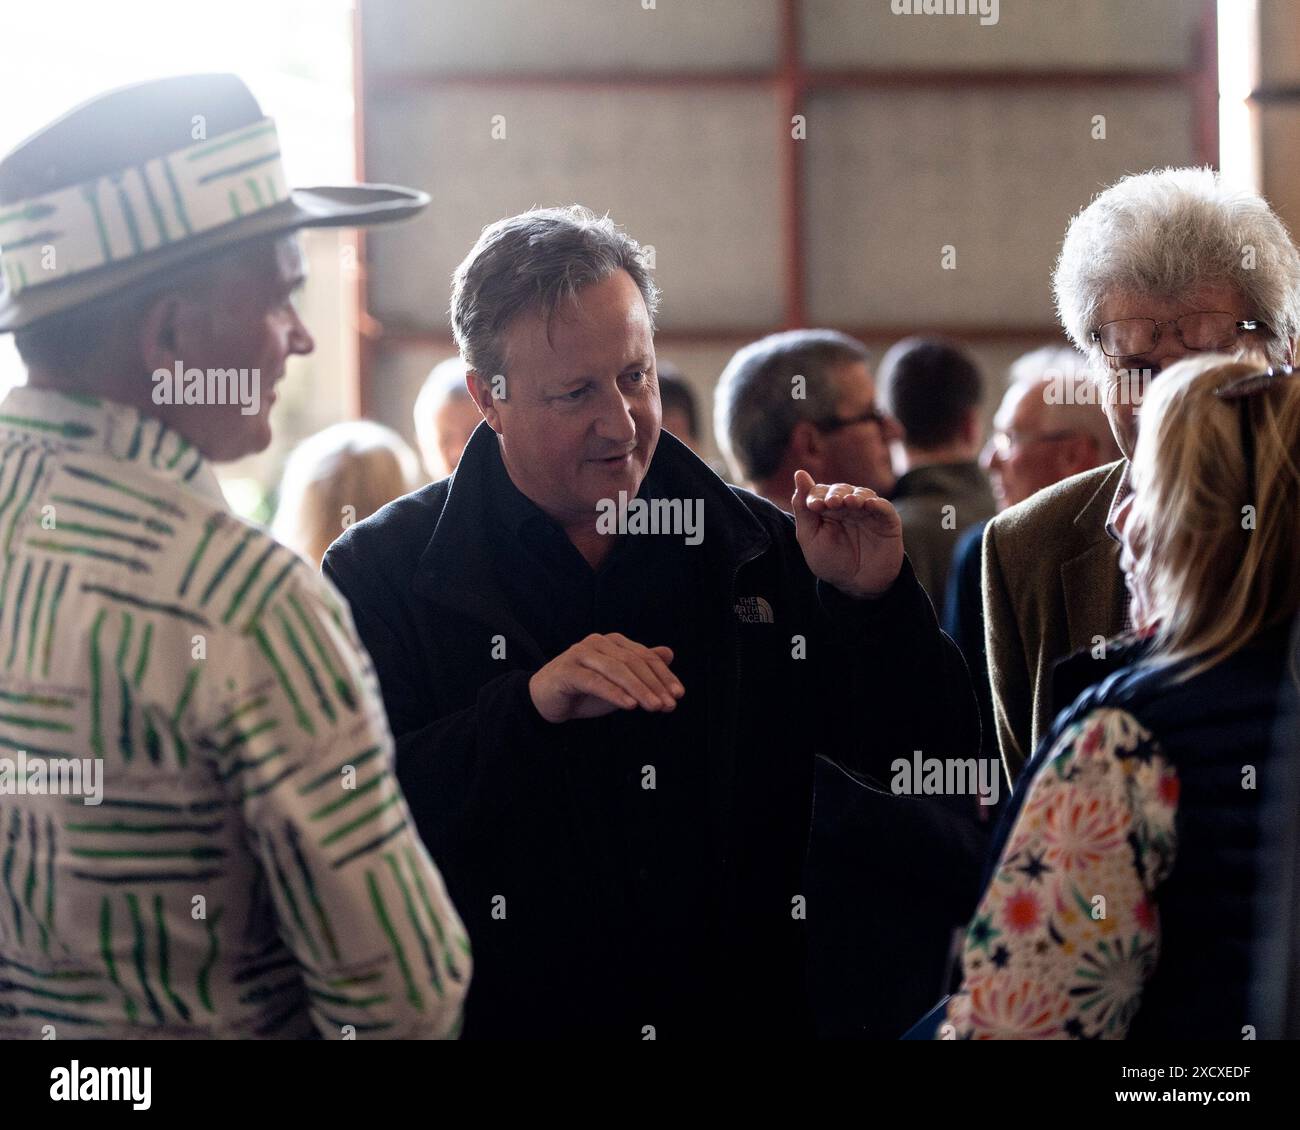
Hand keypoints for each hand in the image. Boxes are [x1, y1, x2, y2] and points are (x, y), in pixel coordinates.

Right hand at [528, 633, 684, 723]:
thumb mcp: (618, 682)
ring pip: (617, 671)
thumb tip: (669, 653)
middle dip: (654, 685)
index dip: (664, 675)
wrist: (546, 700)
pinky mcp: (567, 670)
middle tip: (670, 705)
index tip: (678, 694)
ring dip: (639, 690)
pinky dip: (614, 693)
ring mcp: (580, 654)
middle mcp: (597, 643)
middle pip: (633, 662)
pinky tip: (630, 705)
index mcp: (613, 642)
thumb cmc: (585, 690)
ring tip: (655, 707)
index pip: (645, 657)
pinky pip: (595, 682)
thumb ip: (641, 668)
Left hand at [791, 469, 903, 598]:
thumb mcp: (810, 538)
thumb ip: (803, 509)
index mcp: (826, 509)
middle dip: (835, 494)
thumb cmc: (832, 563)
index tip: (813, 505)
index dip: (816, 495)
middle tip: (831, 503)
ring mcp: (868, 512)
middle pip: (840, 490)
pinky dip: (877, 504)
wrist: (857, 586)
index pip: (820, 492)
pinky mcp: (887, 520)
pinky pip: (884, 507)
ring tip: (848, 502)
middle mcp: (847, 507)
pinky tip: (869, 504)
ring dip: (854, 496)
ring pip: (862, 494)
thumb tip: (800, 474)